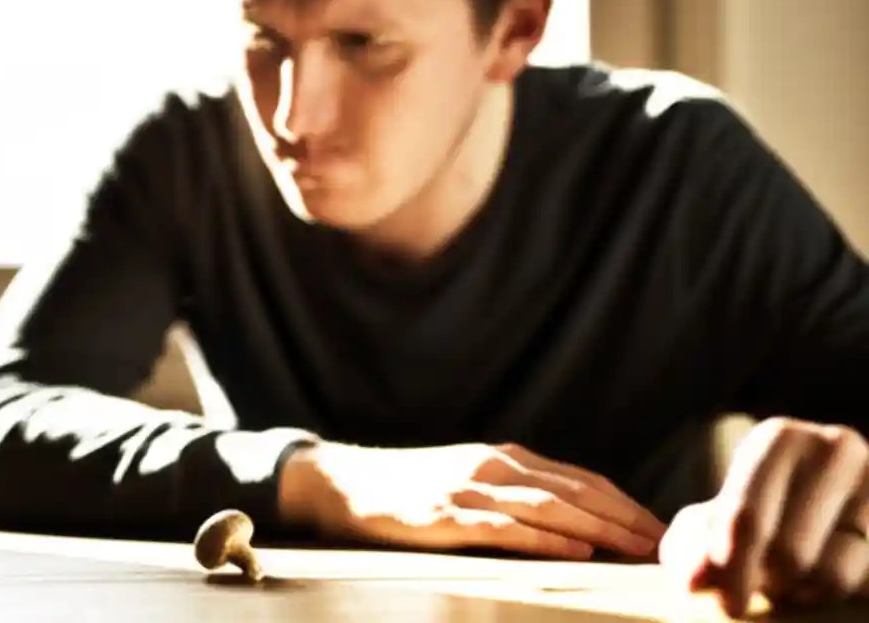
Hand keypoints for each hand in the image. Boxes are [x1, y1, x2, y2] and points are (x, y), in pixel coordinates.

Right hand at [278, 441, 666, 559]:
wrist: (343, 483)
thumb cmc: (408, 488)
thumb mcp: (467, 477)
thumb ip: (513, 490)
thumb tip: (571, 521)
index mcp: (504, 457)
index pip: (581, 479)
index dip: (624, 502)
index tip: (661, 527)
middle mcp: (493, 466)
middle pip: (575, 491)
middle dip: (626, 518)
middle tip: (667, 544)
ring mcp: (469, 489)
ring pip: (549, 508)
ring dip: (599, 530)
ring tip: (637, 550)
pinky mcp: (445, 516)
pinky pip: (504, 529)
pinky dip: (545, 541)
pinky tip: (575, 552)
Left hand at [659, 417, 868, 616]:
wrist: (826, 503)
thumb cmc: (761, 511)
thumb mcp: (717, 516)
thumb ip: (694, 546)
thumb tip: (693, 581)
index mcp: (779, 439)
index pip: (746, 518)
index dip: (731, 568)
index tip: (727, 605)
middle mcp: (834, 449)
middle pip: (788, 553)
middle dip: (768, 583)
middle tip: (761, 585)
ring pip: (829, 575)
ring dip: (800, 593)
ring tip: (789, 580)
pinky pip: (863, 585)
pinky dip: (834, 596)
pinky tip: (819, 583)